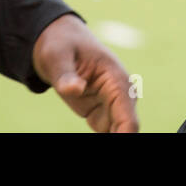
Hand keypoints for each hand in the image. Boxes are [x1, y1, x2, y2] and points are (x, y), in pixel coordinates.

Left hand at [31, 14, 138, 132]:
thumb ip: (66, 75)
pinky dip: (106, 139)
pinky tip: (98, 138)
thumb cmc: (61, 44)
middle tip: (100, 136)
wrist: (57, 41)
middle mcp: (120, 94)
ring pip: (119, 133)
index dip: (125, 138)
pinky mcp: (101, 113)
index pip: (128, 117)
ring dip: (113, 138)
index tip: (116, 143)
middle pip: (127, 130)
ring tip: (93, 130)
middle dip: (119, 139)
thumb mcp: (57, 57)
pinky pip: (109, 134)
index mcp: (116, 79)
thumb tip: (75, 89)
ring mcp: (112, 105)